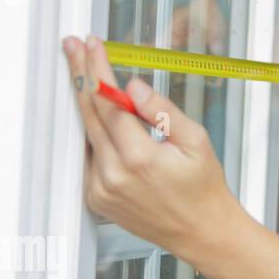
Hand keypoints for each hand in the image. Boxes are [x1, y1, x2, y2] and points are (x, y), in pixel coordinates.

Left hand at [62, 34, 244, 263]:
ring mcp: (101, 187)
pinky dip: (96, 134)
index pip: (109, 102)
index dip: (98, 70)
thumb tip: (133, 87)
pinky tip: (105, 121)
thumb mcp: (197, 141)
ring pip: (88, 134)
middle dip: (81, 76)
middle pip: (89, 113)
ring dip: (86, 102)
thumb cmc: (204, 189)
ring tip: (85, 74)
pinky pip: (91, 156)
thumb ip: (162, 111)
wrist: (202, 232)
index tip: (92, 47)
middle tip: (74, 48)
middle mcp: (113, 174)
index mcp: (140, 157)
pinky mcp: (96, 197)